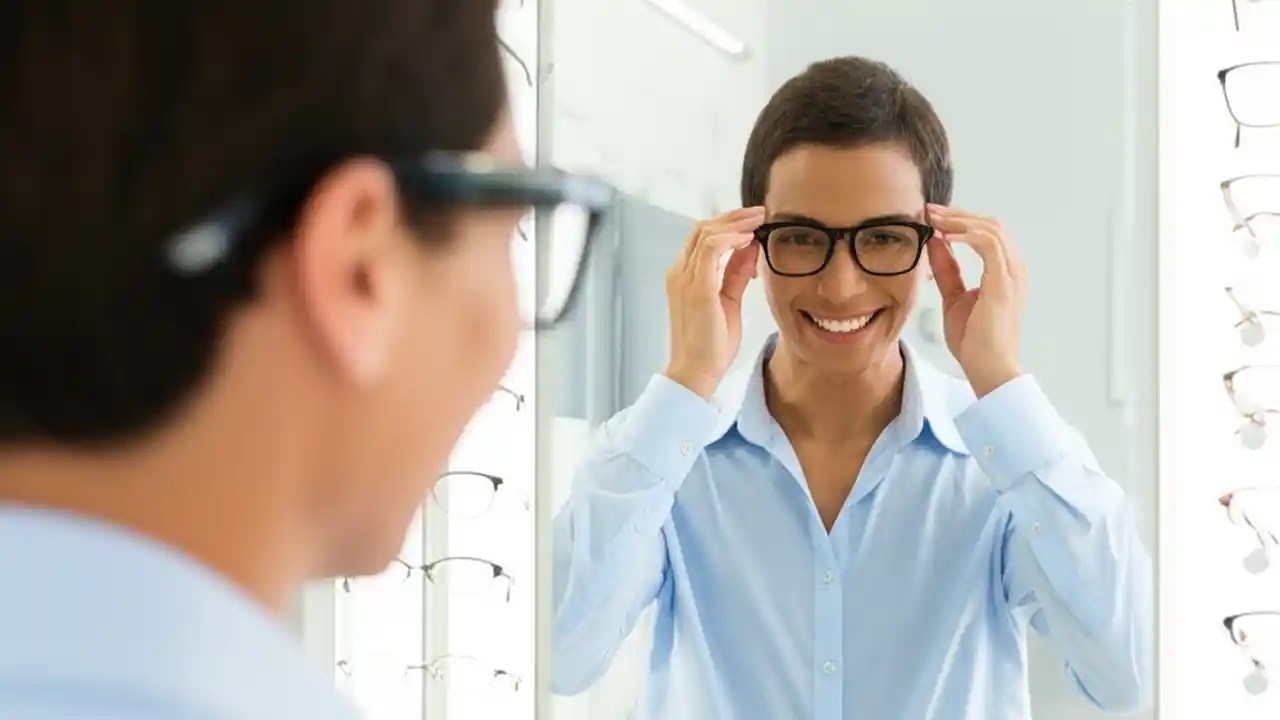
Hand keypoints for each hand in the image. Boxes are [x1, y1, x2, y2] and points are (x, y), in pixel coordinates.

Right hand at [663, 206, 764, 398]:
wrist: (696, 373)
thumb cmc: (711, 344)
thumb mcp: (729, 301)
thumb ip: (737, 274)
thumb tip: (750, 248)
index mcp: (684, 276)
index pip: (702, 236)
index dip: (728, 223)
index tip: (754, 220)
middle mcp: (679, 273)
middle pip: (702, 228)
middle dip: (733, 216)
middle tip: (760, 212)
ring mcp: (684, 279)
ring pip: (706, 232)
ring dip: (735, 222)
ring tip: (758, 221)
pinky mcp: (697, 288)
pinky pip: (712, 248)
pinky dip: (731, 238)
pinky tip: (748, 239)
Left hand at [925, 204, 1026, 397]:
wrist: (986, 368)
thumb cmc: (974, 339)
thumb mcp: (953, 296)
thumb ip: (947, 269)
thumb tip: (934, 242)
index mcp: (1006, 270)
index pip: (987, 232)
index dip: (960, 219)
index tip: (932, 215)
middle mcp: (1015, 268)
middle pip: (991, 224)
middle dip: (958, 214)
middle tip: (930, 210)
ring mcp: (1013, 274)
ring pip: (991, 228)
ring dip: (960, 220)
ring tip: (934, 220)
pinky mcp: (1004, 282)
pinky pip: (989, 244)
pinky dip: (967, 234)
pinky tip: (946, 236)